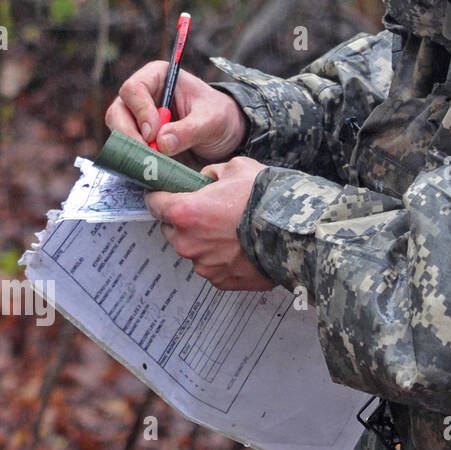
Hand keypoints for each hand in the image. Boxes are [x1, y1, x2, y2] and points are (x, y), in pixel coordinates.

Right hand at [106, 61, 245, 161]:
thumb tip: (162, 143)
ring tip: (153, 161)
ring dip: (131, 148)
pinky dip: (135, 158)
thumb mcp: (213, 121)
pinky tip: (151, 166)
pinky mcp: (137, 136)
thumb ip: (190, 129)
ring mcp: (136, 116)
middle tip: (148, 153)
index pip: (134, 89)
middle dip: (129, 134)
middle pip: (118, 111)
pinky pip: (126, 147)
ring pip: (118, 131)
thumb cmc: (219, 117)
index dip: (140, 112)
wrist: (223, 134)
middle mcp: (142, 94)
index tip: (153, 134)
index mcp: (158, 76)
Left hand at [146, 157, 274, 290]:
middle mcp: (187, 242)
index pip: (154, 203)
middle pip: (171, 229)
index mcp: (184, 212)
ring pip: (194, 249)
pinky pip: (214, 267)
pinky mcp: (221, 281)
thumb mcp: (237, 168)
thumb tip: (206, 179)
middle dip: (185, 220)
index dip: (159, 195)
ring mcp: (204, 265)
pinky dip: (223, 258)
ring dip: (205, 240)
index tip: (165, 193)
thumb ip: (213, 173)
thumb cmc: (266, 198)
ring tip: (233, 230)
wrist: (296, 231)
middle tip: (210, 210)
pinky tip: (242, 247)